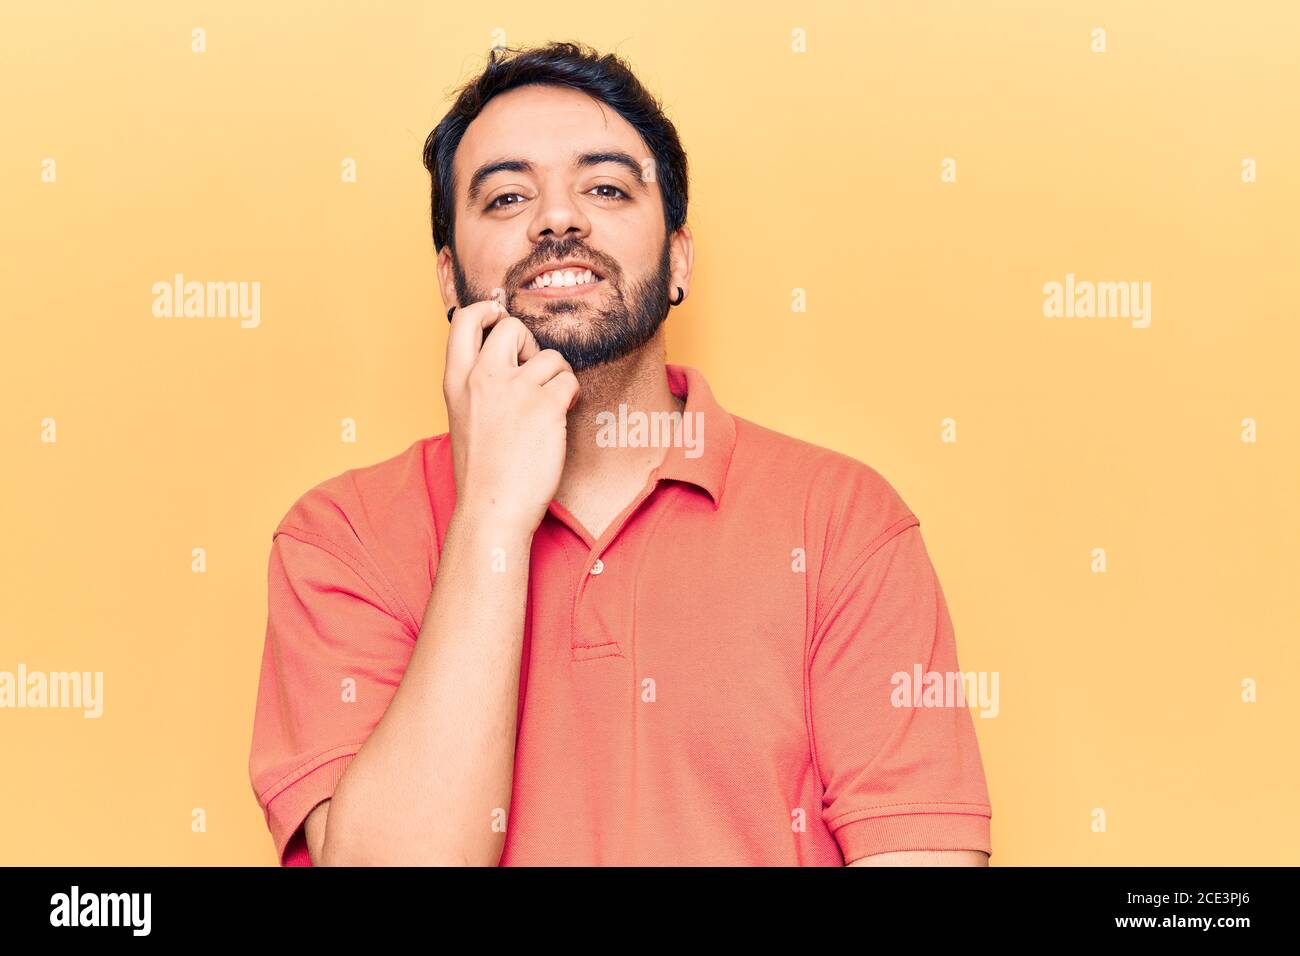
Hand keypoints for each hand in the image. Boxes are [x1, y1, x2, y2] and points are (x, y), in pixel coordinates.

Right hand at [442, 300, 579, 532]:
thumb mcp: (463, 417)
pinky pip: (570, 381)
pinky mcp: (545, 406)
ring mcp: (515, 390)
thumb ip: (477, 384)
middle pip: (512, 326)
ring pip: (550, 356)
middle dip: (528, 342)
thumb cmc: (482, 470)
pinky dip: (572, 396)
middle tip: (532, 371)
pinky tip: (561, 417)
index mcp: (456, 381)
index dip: (487, 312)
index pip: (464, 320)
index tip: (500, 319)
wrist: (492, 508)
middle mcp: (483, 378)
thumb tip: (506, 355)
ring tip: (549, 406)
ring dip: (556, 377)